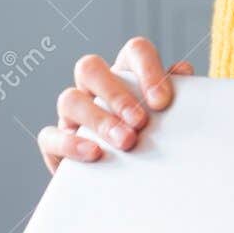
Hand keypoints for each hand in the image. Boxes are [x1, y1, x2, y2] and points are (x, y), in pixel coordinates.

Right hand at [37, 37, 193, 174]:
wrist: (134, 181)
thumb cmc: (157, 140)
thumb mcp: (171, 118)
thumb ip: (179, 96)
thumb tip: (183, 69)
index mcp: (127, 73)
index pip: (134, 51)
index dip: (147, 69)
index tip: (162, 101)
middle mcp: (95, 87)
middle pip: (90, 68)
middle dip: (115, 95)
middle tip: (140, 123)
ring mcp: (72, 113)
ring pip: (69, 99)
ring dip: (99, 120)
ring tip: (126, 142)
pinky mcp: (55, 142)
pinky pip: (50, 136)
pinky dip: (71, 144)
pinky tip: (95, 155)